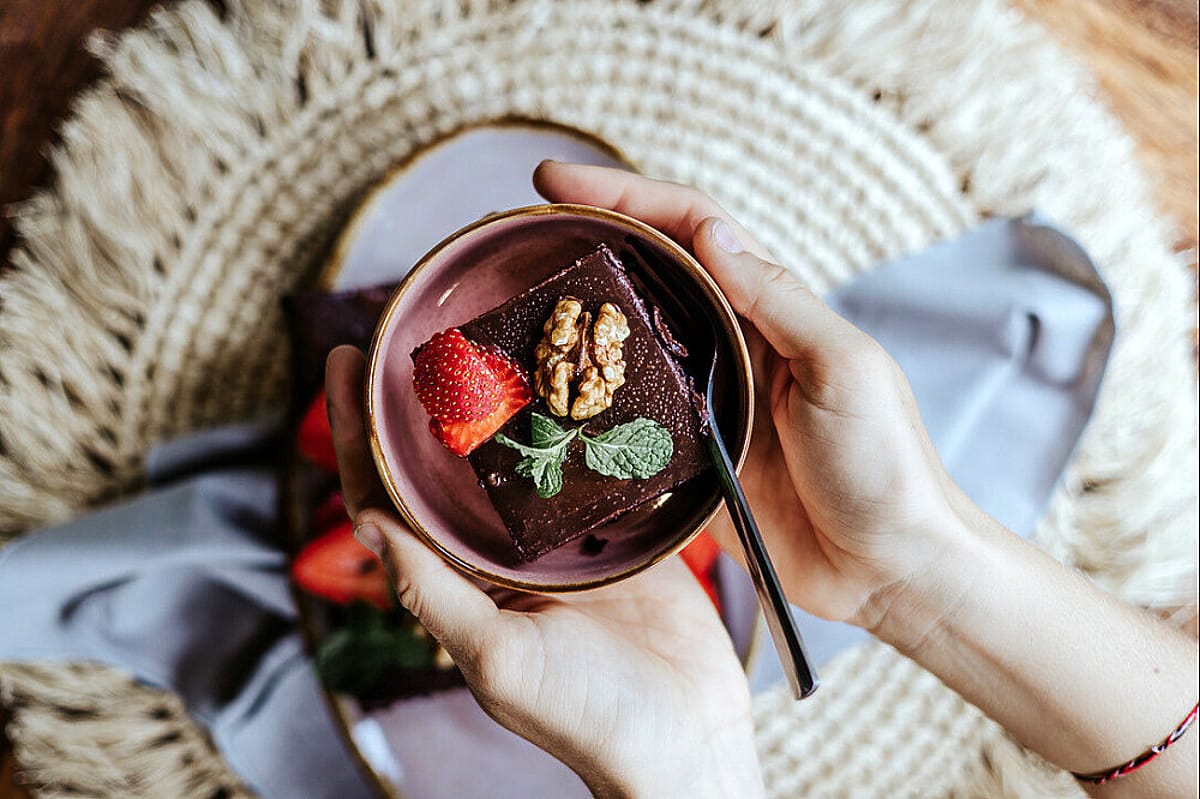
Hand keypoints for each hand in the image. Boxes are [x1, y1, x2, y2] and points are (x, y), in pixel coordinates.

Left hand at [325, 345, 763, 798]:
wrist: (685, 737)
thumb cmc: (586, 714)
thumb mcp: (497, 658)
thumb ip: (431, 594)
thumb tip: (363, 520)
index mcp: (458, 580)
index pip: (387, 495)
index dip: (355, 431)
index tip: (341, 359)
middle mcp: (500, 553)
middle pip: (444, 463)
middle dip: (421, 399)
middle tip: (410, 327)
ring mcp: (560, 540)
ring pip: (518, 455)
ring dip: (499, 400)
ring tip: (488, 334)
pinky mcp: (618, 531)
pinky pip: (591, 465)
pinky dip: (578, 423)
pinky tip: (576, 375)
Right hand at [534, 162, 967, 633]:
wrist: (888, 569)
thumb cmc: (884, 466)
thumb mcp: (842, 369)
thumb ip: (778, 300)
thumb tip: (711, 233)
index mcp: (772, 312)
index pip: (690, 230)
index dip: (626, 197)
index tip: (556, 180)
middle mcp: (734, 347)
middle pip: (649, 276)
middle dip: (588, 242)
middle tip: (520, 231)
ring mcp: (706, 403)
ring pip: (631, 346)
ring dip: (581, 320)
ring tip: (518, 305)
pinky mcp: (687, 461)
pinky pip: (628, 421)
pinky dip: (590, 403)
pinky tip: (549, 399)